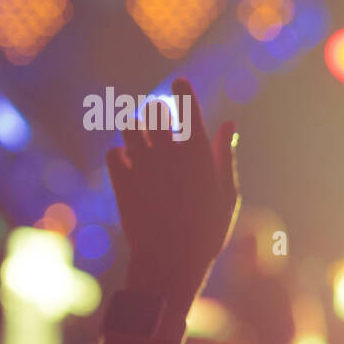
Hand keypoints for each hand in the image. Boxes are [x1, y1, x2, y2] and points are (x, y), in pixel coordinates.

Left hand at [107, 79, 239, 311]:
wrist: (170, 264)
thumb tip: (230, 123)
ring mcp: (142, 167)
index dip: (184, 91)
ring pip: (130, 128)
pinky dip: (119, 154)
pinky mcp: (121, 182)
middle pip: (156, 114)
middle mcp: (168, 155)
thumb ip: (226, 156)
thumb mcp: (227, 195)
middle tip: (160, 118)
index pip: (190, 110)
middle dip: (158, 112)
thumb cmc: (207, 232)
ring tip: (142, 138)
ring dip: (135, 127)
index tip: (180, 80)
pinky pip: (113, 154)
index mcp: (199, 157)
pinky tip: (129, 164)